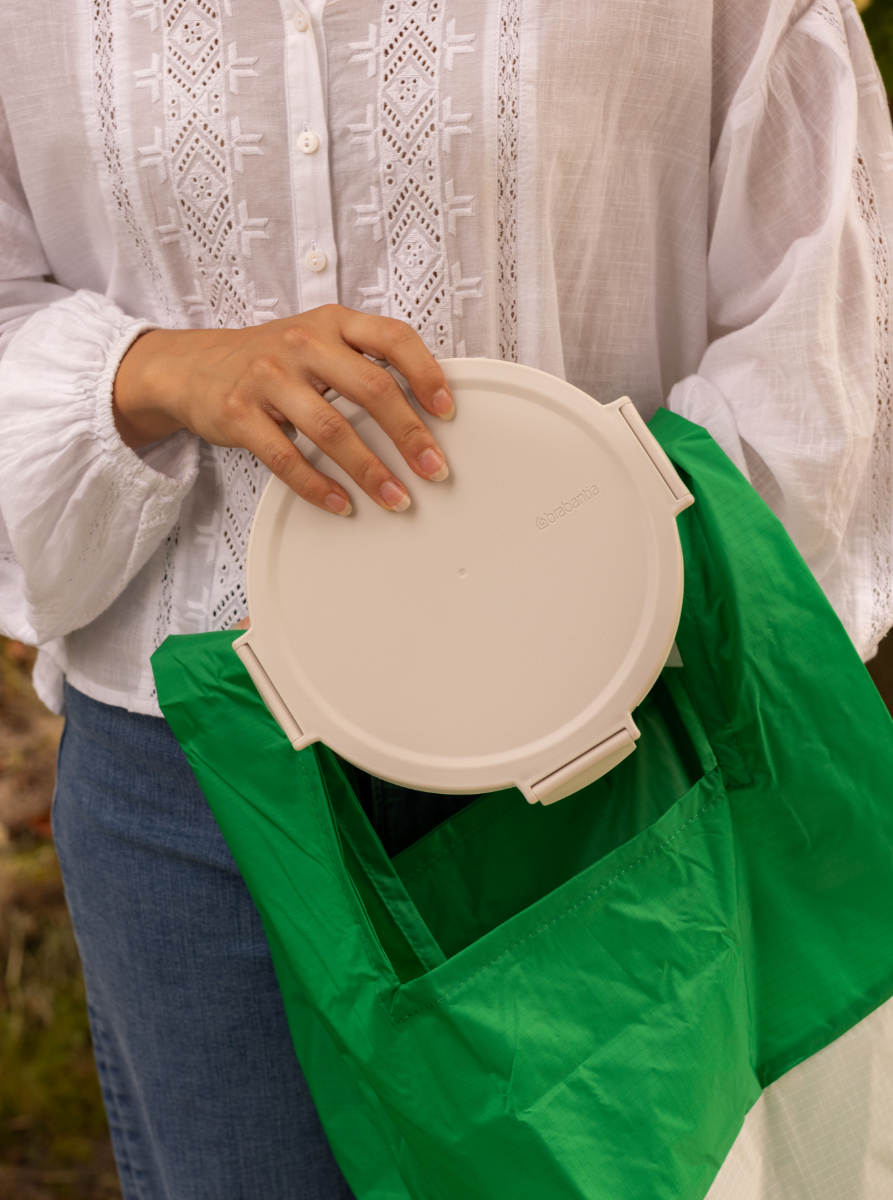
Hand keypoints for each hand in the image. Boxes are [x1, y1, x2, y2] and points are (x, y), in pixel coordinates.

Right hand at [112, 305, 454, 514]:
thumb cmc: (269, 359)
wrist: (190, 366)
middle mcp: (302, 343)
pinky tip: (343, 504)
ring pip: (331, 429)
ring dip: (370, 470)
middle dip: (409, 434)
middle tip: (434, 469)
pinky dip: (318, 486)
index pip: (392, 338)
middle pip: (370, 388)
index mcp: (331, 323)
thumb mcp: (316, 340)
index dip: (426, 373)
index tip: (448, 411)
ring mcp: (268, 377)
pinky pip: (286, 458)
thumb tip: (424, 406)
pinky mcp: (239, 414)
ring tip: (397, 498)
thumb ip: (362, 359)